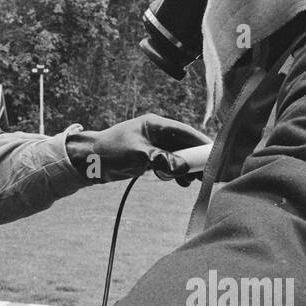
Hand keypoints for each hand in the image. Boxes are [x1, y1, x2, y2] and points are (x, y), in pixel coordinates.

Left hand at [67, 114, 209, 181]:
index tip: (216, 155)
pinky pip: (170, 163)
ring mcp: (154, 145)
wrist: (89, 160)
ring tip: (192, 181)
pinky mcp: (150, 157)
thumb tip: (182, 168)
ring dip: (186, 168)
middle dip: (196, 159)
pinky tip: (180, 182)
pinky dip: (176, 172)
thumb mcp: (137, 155)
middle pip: (185, 144)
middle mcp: (157, 133)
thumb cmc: (110, 151)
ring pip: (179, 156)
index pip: (185, 131)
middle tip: (207, 174)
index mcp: (155, 124)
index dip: (201, 143)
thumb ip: (161, 159)